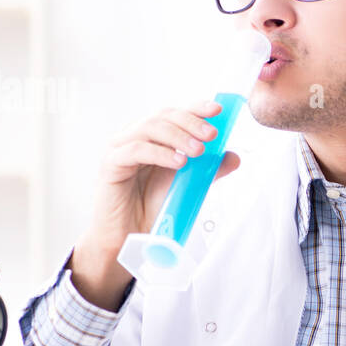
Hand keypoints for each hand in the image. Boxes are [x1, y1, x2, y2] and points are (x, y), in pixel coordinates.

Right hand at [85, 99, 240, 254]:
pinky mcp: (111, 164)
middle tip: (212, 134)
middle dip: (191, 121)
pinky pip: (136, 150)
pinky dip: (160, 153)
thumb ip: (208, 170)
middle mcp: (135, 137)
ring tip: (199, 151)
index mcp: (153, 137)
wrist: (129, 237)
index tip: (217, 110)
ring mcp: (120, 148)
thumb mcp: (187, 185)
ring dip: (178, 136)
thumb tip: (234, 156)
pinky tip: (178, 162)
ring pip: (150, 128)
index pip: (175, 115)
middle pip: (163, 116)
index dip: (196, 108)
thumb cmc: (152, 208)